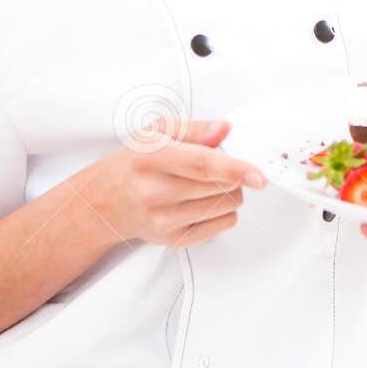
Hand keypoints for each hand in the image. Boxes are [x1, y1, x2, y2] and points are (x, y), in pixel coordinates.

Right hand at [83, 118, 264, 247]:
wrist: (108, 200)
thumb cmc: (136, 161)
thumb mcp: (159, 131)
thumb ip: (196, 128)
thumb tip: (224, 129)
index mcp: (152, 157)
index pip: (202, 165)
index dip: (235, 169)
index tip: (259, 176)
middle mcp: (154, 191)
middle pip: (219, 186)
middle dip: (232, 175)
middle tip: (216, 167)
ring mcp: (163, 219)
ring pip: (225, 207)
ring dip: (229, 193)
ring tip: (206, 184)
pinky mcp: (174, 239)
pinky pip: (222, 226)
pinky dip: (223, 212)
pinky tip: (202, 201)